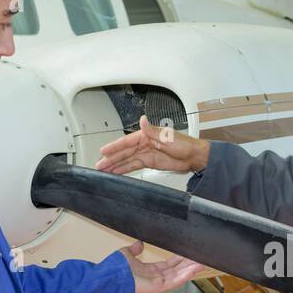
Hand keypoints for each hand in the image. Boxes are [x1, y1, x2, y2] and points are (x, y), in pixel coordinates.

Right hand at [95, 115, 209, 174]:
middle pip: (123, 152)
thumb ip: (152, 130)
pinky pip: (133, 166)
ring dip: (115, 165)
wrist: (193, 157)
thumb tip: (142, 120)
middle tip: (98, 165)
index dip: (114, 147)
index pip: (126, 142)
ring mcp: (145, 154)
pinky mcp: (149, 163)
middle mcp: (143, 144)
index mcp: (146, 136)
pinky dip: (124, 169)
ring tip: (103, 170)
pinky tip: (116, 173)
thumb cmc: (184, 144)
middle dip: (110, 159)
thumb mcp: (168, 136)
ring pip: (126, 160)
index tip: (103, 151)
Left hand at [121, 240, 202, 292]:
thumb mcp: (127, 254)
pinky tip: (193, 270)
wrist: (110, 276)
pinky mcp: (158, 287)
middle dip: (188, 264)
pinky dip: (185, 276)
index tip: (188, 252)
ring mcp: (157, 283)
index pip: (168, 264)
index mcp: (149, 270)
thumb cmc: (115, 269)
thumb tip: (139, 243)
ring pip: (178, 276)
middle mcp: (155, 277)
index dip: (179, 259)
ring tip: (202, 263)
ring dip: (190, 270)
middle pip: (176, 270)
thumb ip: (134, 249)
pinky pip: (174, 281)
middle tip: (200, 257)